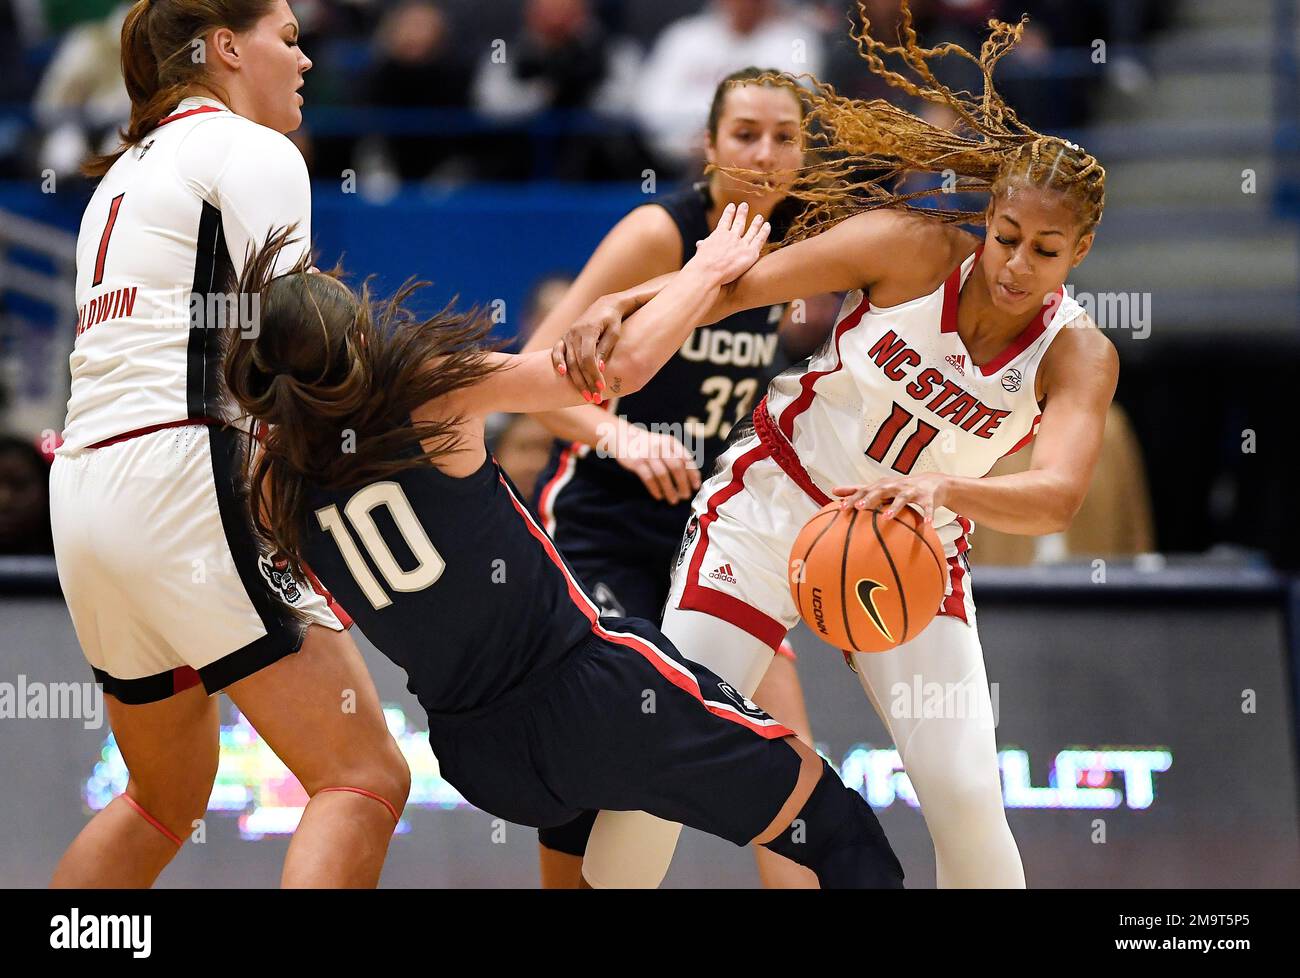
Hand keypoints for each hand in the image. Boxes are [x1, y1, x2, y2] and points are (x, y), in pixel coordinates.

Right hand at [550, 293, 630, 402]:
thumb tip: (600, 369)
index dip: (594, 374)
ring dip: (576, 380)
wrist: (606, 305)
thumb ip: (605, 350)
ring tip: (586, 396)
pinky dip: (557, 362)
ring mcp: (568, 336)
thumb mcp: (614, 333)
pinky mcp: (565, 338)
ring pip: (569, 362)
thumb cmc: (613, 321)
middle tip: (596, 399)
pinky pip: (557, 352)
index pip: (588, 358)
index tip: (602, 387)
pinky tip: (562, 374)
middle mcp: (575, 333)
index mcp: (588, 330)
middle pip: (577, 363)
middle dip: (586, 383)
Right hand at [612, 423, 701, 503]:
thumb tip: (690, 478)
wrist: (623, 435)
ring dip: (670, 490)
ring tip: (674, 500)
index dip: (693, 474)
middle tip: (686, 496)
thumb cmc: (648, 445)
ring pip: (663, 474)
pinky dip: (655, 489)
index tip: (696, 486)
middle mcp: (661, 446)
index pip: (686, 458)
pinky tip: (659, 496)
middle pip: (677, 467)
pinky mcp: (637, 461)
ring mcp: (648, 453)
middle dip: (683, 484)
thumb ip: (675, 455)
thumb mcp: (663, 444)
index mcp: (670, 442)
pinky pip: (648, 478)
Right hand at [687, 201, 770, 285]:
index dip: (729, 213)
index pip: (725, 221)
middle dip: (741, 214)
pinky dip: (764, 232)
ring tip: (759, 217)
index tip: (731, 206)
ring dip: (756, 223)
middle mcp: (731, 236)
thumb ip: (703, 245)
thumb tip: (700, 243)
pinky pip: (759, 240)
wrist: (709, 271)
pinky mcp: (750, 252)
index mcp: (718, 235)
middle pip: (739, 223)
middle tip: (744, 205)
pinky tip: (767, 225)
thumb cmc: (702, 265)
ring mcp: (741, 244)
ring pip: (751, 230)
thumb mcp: (701, 251)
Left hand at [832, 473, 949, 524]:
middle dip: (869, 498)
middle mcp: (896, 486)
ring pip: (902, 498)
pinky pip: (928, 507)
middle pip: (881, 491)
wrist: (933, 482)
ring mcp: (912, 491)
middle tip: (859, 507)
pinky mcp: (928, 498)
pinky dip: (928, 514)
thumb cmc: (900, 487)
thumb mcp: (879, 487)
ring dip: (895, 507)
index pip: (865, 490)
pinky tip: (928, 524)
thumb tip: (833, 491)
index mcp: (883, 486)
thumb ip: (857, 490)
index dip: (853, 498)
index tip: (841, 507)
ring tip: (887, 517)